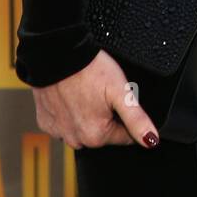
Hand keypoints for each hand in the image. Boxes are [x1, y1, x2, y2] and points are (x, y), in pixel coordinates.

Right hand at [31, 49, 159, 149]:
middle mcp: (76, 140)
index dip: (126, 116)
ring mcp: (58, 132)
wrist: (58, 55)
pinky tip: (71, 95)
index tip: (118, 99)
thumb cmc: (90, 70)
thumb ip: (137, 119)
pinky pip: (64, 122)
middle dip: (107, 116)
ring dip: (87, 115)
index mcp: (96, 136)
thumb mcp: (121, 91)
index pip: (123, 136)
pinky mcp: (45, 122)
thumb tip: (151, 141)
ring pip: (83, 128)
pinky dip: (69, 112)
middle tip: (102, 92)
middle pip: (103, 133)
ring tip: (87, 91)